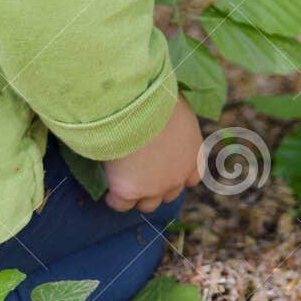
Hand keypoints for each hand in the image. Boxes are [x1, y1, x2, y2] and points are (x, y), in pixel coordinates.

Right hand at [102, 94, 204, 212]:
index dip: (178, 174)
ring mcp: (154, 187)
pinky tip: (108, 189)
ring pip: (147, 204)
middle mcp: (178, 175)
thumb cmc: (157, 96)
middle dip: (157, 185)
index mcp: (193, 153)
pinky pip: (120, 204)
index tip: (165, 166)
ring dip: (138, 194)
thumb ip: (176, 122)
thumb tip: (166, 119)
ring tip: (123, 180)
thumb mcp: (177, 107)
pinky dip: (114, 198)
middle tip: (141, 170)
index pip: (192, 177)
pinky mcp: (129, 191)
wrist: (137, 106)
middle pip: (169, 193)